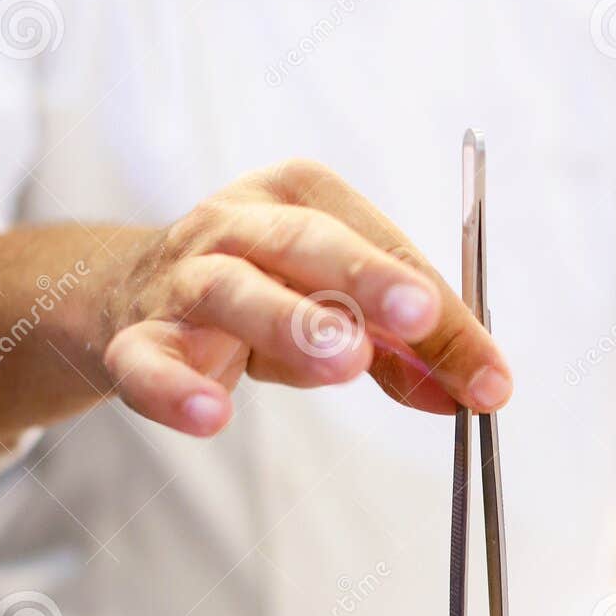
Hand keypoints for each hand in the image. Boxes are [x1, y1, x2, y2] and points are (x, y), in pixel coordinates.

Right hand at [98, 160, 512, 436]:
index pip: (384, 250)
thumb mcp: (338, 309)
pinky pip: (149, 363)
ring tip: (343, 360)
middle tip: (419, 315)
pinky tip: (212, 415)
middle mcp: (238, 225)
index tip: (490, 378)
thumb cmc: (255, 291)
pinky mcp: (135, 341)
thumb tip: (479, 392)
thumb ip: (407, 351)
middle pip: (307, 243)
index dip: (443, 316)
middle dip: (368, 279)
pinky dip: (176, 390)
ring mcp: (182, 280)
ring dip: (290, 321)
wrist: (125, 296)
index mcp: (300, 199)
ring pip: (232, 290)